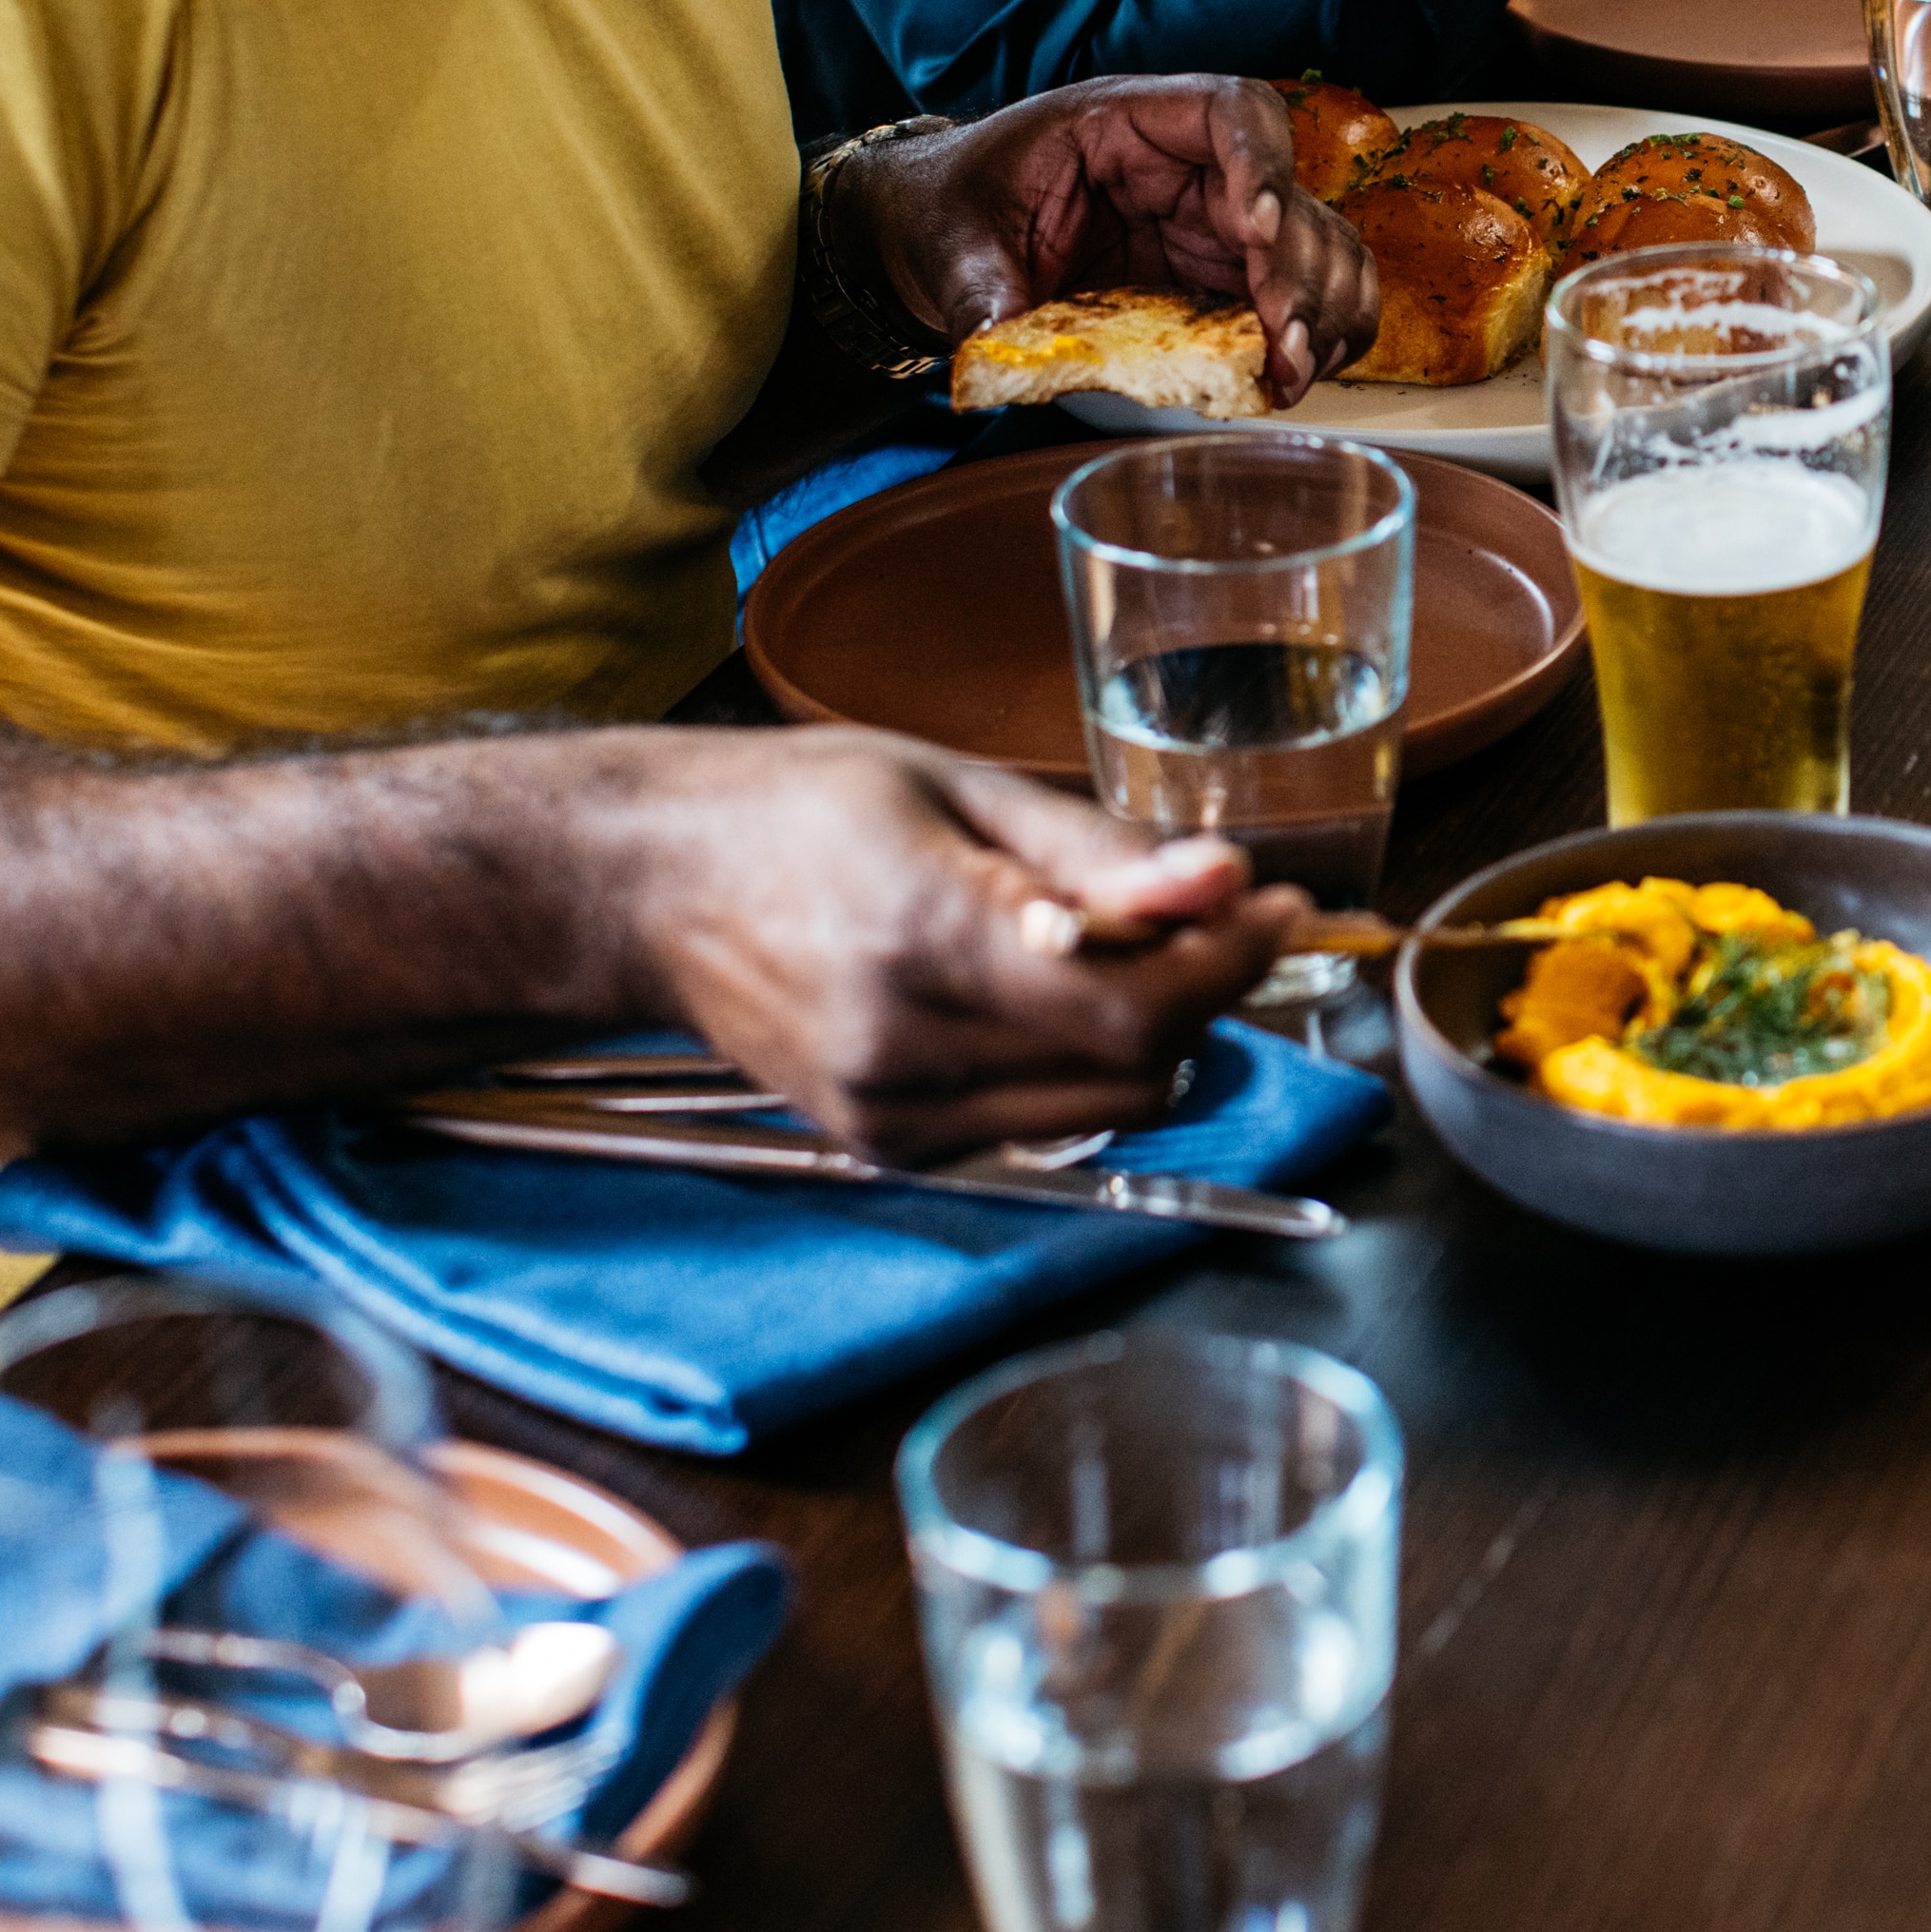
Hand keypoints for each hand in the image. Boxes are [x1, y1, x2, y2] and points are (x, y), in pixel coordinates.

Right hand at [612, 727, 1299, 1162]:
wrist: (653, 887)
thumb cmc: (798, 811)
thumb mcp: (957, 784)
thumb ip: (1096, 852)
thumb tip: (1224, 881)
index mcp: (922, 936)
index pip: (1136, 1001)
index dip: (1232, 960)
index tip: (1276, 904)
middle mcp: (903, 1047)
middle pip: (1136, 1064)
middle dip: (1201, 989)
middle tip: (1206, 913)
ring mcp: (889, 1114)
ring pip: (1104, 1107)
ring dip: (1145, 1033)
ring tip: (1115, 946)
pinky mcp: (886, 1146)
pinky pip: (1042, 1126)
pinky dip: (1075, 1067)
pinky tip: (1037, 995)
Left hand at [855, 77, 1378, 401]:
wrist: (945, 235)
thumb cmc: (955, 210)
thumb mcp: (952, 245)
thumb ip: (978, 290)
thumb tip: (993, 340)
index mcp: (1126, 123)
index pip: (1229, 110)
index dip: (1260, 160)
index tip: (1256, 225)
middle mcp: (1191, 168)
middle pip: (1290, 196)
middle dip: (1299, 269)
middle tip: (1283, 341)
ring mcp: (1214, 227)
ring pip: (1318, 247)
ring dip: (1324, 308)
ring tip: (1293, 372)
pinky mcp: (1222, 283)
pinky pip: (1304, 295)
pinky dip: (1322, 332)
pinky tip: (1298, 374)